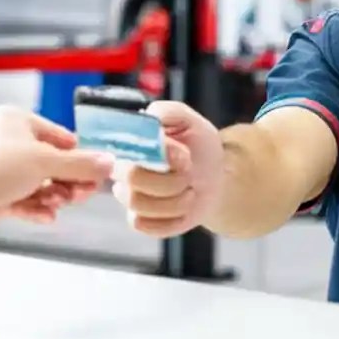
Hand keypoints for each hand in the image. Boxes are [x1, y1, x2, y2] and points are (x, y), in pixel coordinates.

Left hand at [0, 105, 113, 230]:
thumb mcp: (46, 161)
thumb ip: (81, 164)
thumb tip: (111, 162)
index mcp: (19, 122)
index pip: (61, 138)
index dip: (79, 157)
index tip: (96, 175)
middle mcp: (11, 142)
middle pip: (54, 163)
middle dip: (68, 181)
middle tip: (81, 195)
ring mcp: (4, 169)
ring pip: (42, 184)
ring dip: (54, 196)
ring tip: (58, 204)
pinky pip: (27, 200)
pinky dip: (38, 208)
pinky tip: (47, 217)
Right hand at [111, 100, 224, 237]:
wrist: (215, 175)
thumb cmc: (198, 144)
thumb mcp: (190, 120)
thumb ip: (168, 112)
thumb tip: (148, 117)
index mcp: (130, 144)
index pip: (123, 150)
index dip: (159, 155)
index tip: (183, 155)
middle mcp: (124, 170)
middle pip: (132, 180)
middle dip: (170, 179)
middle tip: (189, 173)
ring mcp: (131, 198)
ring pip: (139, 206)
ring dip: (175, 199)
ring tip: (189, 189)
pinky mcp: (142, 221)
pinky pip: (146, 226)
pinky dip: (172, 218)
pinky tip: (183, 206)